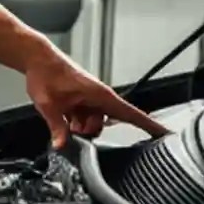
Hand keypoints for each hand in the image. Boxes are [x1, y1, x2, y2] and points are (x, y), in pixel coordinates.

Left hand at [24, 45, 168, 147]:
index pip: (132, 115)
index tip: (166, 136)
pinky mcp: (81, 99)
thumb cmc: (47, 74)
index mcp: (101, 96)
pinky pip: (82, 117)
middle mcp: (99, 97)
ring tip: (62, 114)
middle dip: (86, 130)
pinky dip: (72, 119)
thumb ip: (57, 127)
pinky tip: (60, 112)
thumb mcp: (49, 105)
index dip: (150, 126)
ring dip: (77, 124)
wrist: (36, 58)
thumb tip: (62, 146)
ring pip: (90, 123)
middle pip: (103, 125)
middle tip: (69, 123)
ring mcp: (89, 99)